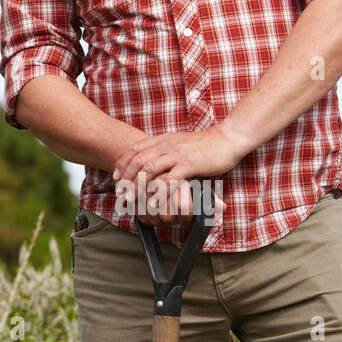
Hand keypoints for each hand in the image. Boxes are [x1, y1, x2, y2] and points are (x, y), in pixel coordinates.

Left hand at [111, 126, 242, 224]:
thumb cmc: (204, 145)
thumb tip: (153, 160)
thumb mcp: (179, 142)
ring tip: (132, 200)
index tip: (115, 177)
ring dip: (138, 186)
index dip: (122, 164)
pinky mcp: (189, 165)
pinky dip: (158, 191)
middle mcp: (167, 145)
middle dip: (126, 179)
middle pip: (138, 161)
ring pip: (150, 170)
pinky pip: (170, 179)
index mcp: (163, 140)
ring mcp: (177, 155)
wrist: (226, 139)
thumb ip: (165, 149)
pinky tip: (154, 201)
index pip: (135, 149)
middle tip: (121, 194)